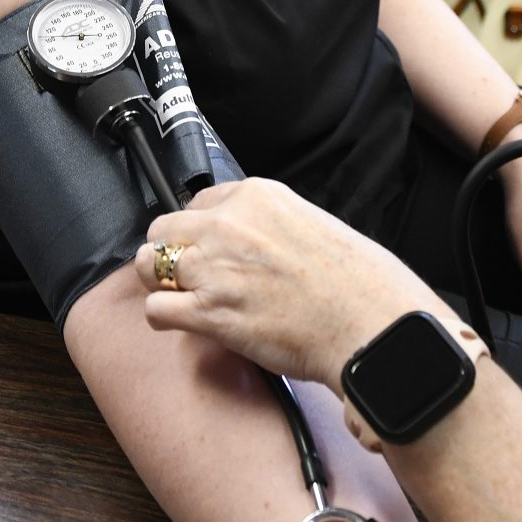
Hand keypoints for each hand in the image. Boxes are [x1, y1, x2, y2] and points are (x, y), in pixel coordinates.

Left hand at [135, 178, 446, 384]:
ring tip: (183, 298)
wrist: (371, 324)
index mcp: (258, 197)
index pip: (199, 202)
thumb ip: (273, 226)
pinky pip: (156, 309)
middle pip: (164, 229)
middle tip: (191, 275)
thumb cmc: (359, 283)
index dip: (201, 230)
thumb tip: (255, 245)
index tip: (210, 249)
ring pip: (151, 265)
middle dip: (173, 252)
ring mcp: (215, 268)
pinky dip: (164, 317)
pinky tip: (187, 322)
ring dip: (162, 283)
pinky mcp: (210, 312)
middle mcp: (229, 225)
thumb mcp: (315, 224)